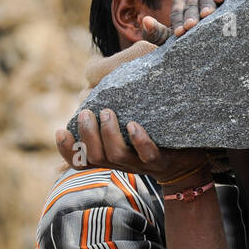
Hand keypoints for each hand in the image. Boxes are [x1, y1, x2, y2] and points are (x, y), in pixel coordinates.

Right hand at [56, 110, 210, 185]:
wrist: (190, 162)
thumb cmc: (154, 138)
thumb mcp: (128, 129)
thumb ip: (111, 115)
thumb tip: (92, 86)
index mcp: (110, 155)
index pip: (80, 160)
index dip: (66, 149)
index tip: (59, 130)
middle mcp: (121, 162)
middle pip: (93, 156)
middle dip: (86, 134)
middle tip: (87, 113)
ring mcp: (141, 162)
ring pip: (116, 156)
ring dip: (108, 133)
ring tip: (107, 113)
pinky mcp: (162, 160)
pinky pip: (148, 154)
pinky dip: (139, 140)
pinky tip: (134, 125)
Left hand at [162, 0, 242, 39]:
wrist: (216, 44)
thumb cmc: (193, 41)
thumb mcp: (172, 41)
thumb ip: (156, 33)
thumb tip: (145, 21)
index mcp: (181, 5)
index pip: (177, 10)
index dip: (177, 21)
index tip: (179, 33)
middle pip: (191, 2)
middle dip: (191, 14)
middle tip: (191, 26)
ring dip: (206, 4)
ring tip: (206, 15)